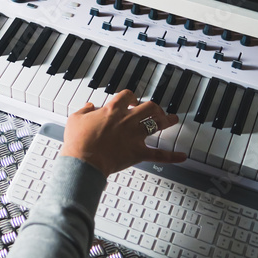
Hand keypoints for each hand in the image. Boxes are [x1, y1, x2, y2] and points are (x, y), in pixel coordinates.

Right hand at [60, 90, 184, 176]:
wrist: (83, 161)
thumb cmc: (78, 142)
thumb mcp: (75, 119)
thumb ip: (84, 110)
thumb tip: (89, 106)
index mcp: (112, 110)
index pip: (127, 96)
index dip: (131, 96)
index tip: (131, 100)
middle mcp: (127, 120)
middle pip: (148, 107)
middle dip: (154, 107)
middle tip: (157, 110)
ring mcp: (135, 136)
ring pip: (157, 124)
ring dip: (167, 121)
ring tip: (173, 119)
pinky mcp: (138, 153)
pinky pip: (159, 155)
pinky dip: (172, 156)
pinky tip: (182, 156)